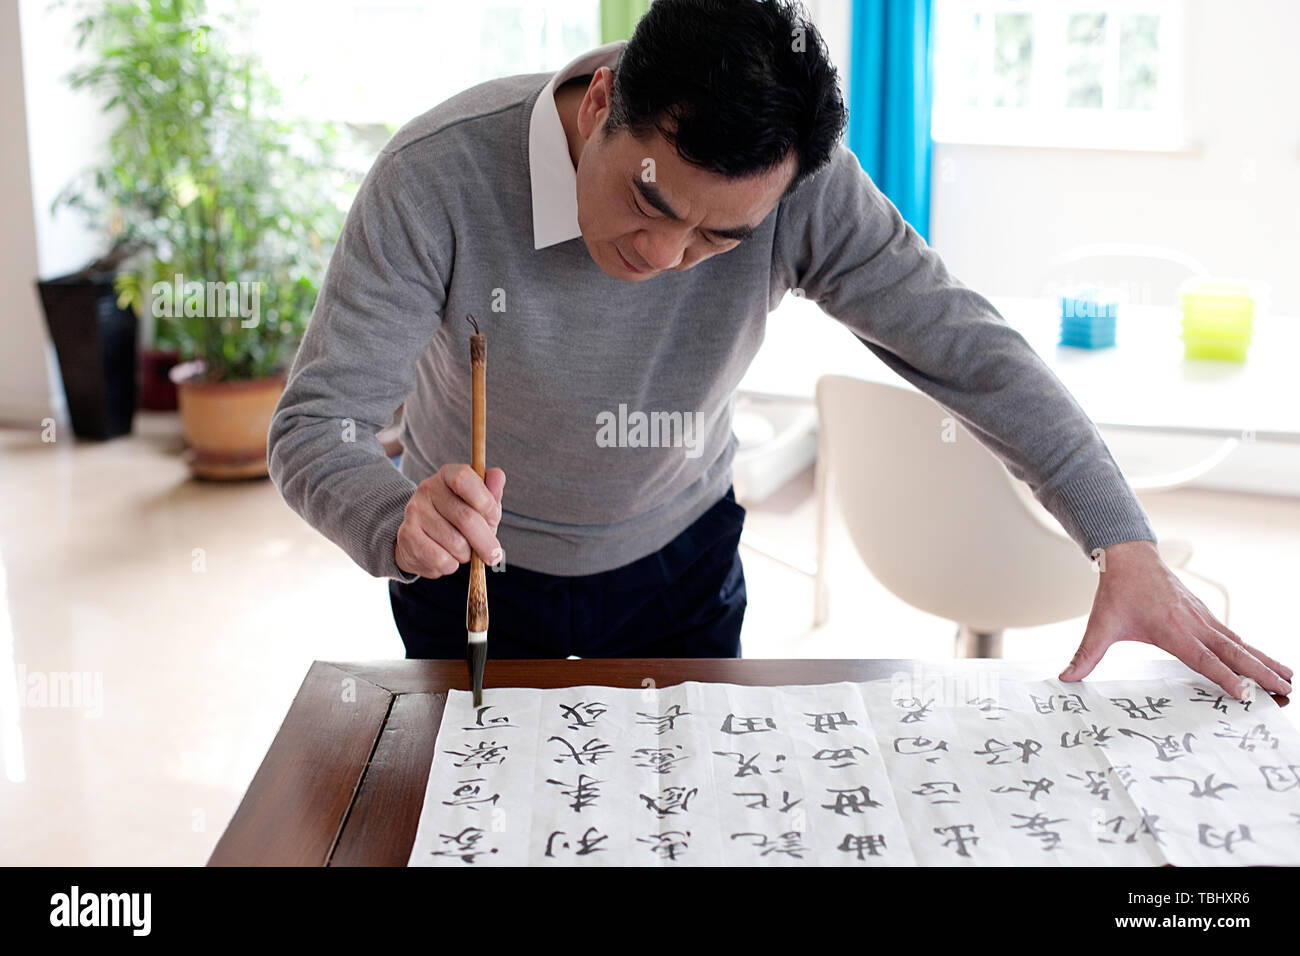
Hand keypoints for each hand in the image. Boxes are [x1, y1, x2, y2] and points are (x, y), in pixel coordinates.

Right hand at [395, 464, 505, 577]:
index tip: (494, 520)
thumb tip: (497, 475)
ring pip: (456, 543)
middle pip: (466, 518)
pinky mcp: (407, 536)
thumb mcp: (478, 505)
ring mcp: (414, 512)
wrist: (420, 539)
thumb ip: (491, 493)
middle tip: (493, 554)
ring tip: (462, 550)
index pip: (465, 479)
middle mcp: (427, 489)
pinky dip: (451, 565)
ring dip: (467, 554)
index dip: (486, 503)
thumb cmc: (456, 520)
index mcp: (447, 474)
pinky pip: (441, 560)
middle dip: (486, 542)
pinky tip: (447, 557)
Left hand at [1060, 540, 1291, 700]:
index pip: (1203, 658)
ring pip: (1240, 644)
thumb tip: (1066, 678)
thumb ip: (1086, 655)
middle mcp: (1194, 624)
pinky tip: (1266, 663)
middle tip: (1286, 692)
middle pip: (1234, 653)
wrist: (1129, 557)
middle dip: (1261, 674)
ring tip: (1288, 681)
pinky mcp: (1205, 615)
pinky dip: (1252, 650)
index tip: (1245, 694)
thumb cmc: (1117, 591)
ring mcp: (1203, 618)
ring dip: (1264, 662)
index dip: (1224, 677)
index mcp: (1171, 629)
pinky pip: (1233, 636)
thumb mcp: (1100, 625)